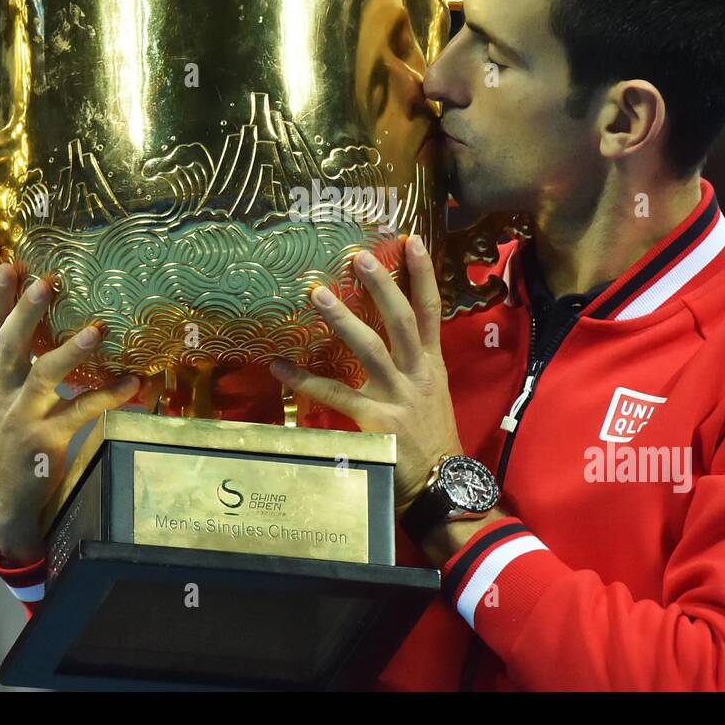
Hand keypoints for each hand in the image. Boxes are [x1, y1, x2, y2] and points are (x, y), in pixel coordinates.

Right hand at [0, 263, 140, 564]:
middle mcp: (2, 391)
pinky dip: (107, 397)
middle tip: (45, 281)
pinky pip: (80, 413)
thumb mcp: (2, 394)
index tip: (9, 263)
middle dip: (27, 311)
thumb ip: (17, 358)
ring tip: (96, 330)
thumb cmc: (7, 436)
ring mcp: (20, 416)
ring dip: (70, 352)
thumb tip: (33, 312)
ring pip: (44, 376)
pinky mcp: (43, 441)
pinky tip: (132, 385)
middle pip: (11, 343)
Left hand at [270, 234, 462, 512]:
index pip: (430, 311)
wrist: (444, 485)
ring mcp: (397, 396)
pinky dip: (306, 380)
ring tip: (317, 292)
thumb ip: (412, 367)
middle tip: (358, 254)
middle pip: (401, 320)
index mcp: (432, 364)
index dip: (422, 274)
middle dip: (382, 285)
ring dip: (343, 320)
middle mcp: (418, 373)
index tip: (411, 239)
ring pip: (371, 349)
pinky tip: (280, 365)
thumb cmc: (433, 439)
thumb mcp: (432, 394)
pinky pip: (336, 395)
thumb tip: (388, 340)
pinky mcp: (376, 422)